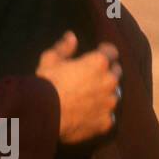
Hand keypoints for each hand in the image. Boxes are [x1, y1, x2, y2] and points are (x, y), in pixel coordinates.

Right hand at [36, 31, 122, 145]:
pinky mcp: (106, 122)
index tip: (97, 55)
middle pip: (116, 73)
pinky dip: (101, 115)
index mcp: (99, 62)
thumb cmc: (45, 85)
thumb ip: (64, 47)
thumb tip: (71, 36)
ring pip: (114, 95)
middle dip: (107, 73)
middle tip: (91, 78)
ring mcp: (109, 103)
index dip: (104, 52)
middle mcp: (110, 81)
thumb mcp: (50, 60)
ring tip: (88, 98)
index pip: (112, 52)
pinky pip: (109, 116)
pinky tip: (87, 115)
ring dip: (105, 94)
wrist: (42, 115)